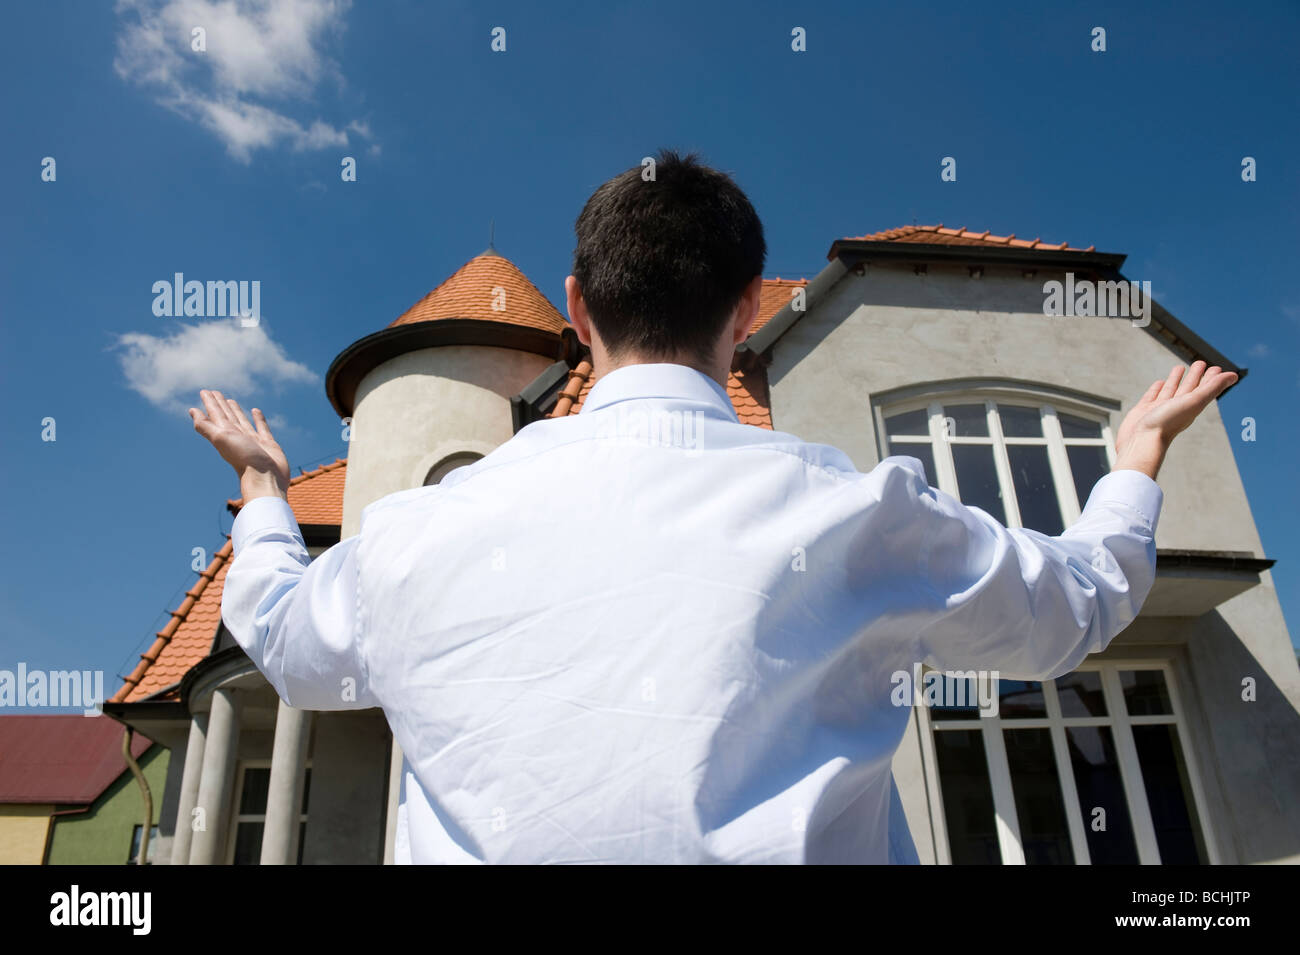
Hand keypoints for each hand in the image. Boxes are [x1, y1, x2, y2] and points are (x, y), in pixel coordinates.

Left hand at [189, 390, 290, 498]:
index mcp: (226, 433)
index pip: (215, 414)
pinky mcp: (267, 444)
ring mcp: (252, 440)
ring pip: (242, 421)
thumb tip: (191, 411)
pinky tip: (255, 411)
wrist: (265, 478)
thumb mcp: (221, 439)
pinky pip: (261, 427)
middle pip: (226, 416)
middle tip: (214, 392)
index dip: (209, 402)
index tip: (204, 391)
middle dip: (220, 404)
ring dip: (236, 410)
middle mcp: (237, 436)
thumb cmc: (243, 458)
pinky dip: (258, 419)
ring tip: (231, 400)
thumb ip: (205, 426)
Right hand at [1113, 361, 1237, 479]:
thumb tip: (1233, 376)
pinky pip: (1152, 396)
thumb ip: (1212, 387)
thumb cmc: (1167, 423)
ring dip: (1176, 379)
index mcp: (1190, 406)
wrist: (1142, 442)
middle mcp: (1176, 407)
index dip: (1211, 378)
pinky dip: (1156, 389)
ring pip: (1170, 390)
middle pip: (1189, 388)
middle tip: (1200, 363)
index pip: (1204, 388)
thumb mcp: (1194, 401)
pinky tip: (1159, 383)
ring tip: (1179, 368)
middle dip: (1195, 375)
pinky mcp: (1143, 411)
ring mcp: (1159, 409)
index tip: (1216, 368)